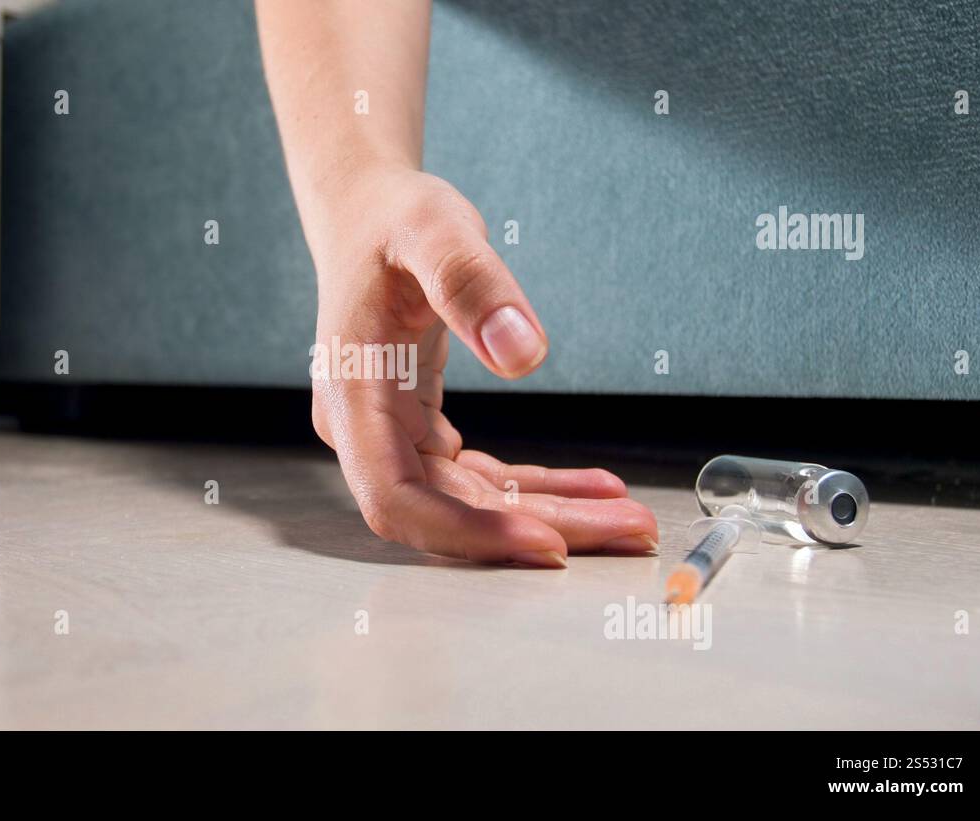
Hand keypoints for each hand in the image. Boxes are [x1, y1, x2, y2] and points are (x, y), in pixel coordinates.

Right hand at [307, 164, 658, 566]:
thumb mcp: (433, 230)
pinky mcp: (421, 431)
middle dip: (539, 527)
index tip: (547, 542)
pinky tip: (593, 486)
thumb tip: (523, 354)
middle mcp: (364, 431)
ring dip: (551, 514)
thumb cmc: (391, 220)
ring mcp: (392, 436)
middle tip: (627, 531)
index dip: (467, 531)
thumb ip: (472, 286)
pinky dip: (538, 487)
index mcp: (351, 395)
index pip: (397, 497)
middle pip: (448, 511)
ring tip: (627, 518)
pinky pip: (482, 477)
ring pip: (472, 502)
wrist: (368, 215)